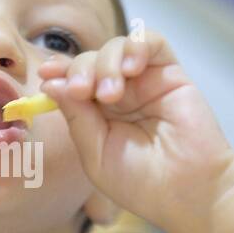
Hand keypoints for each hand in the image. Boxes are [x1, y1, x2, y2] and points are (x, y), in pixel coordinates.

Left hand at [39, 31, 233, 232]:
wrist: (187, 191)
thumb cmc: (141, 182)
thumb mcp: (96, 153)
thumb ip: (76, 118)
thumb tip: (51, 83)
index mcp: (96, 114)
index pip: (72, 81)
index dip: (59, 72)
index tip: (46, 73)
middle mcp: (119, 94)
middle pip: (90, 60)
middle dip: (80, 70)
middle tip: (81, 90)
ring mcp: (144, 82)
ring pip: (116, 47)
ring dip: (106, 63)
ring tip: (110, 93)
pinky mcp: (170, 73)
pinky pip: (151, 41)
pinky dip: (136, 46)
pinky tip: (132, 69)